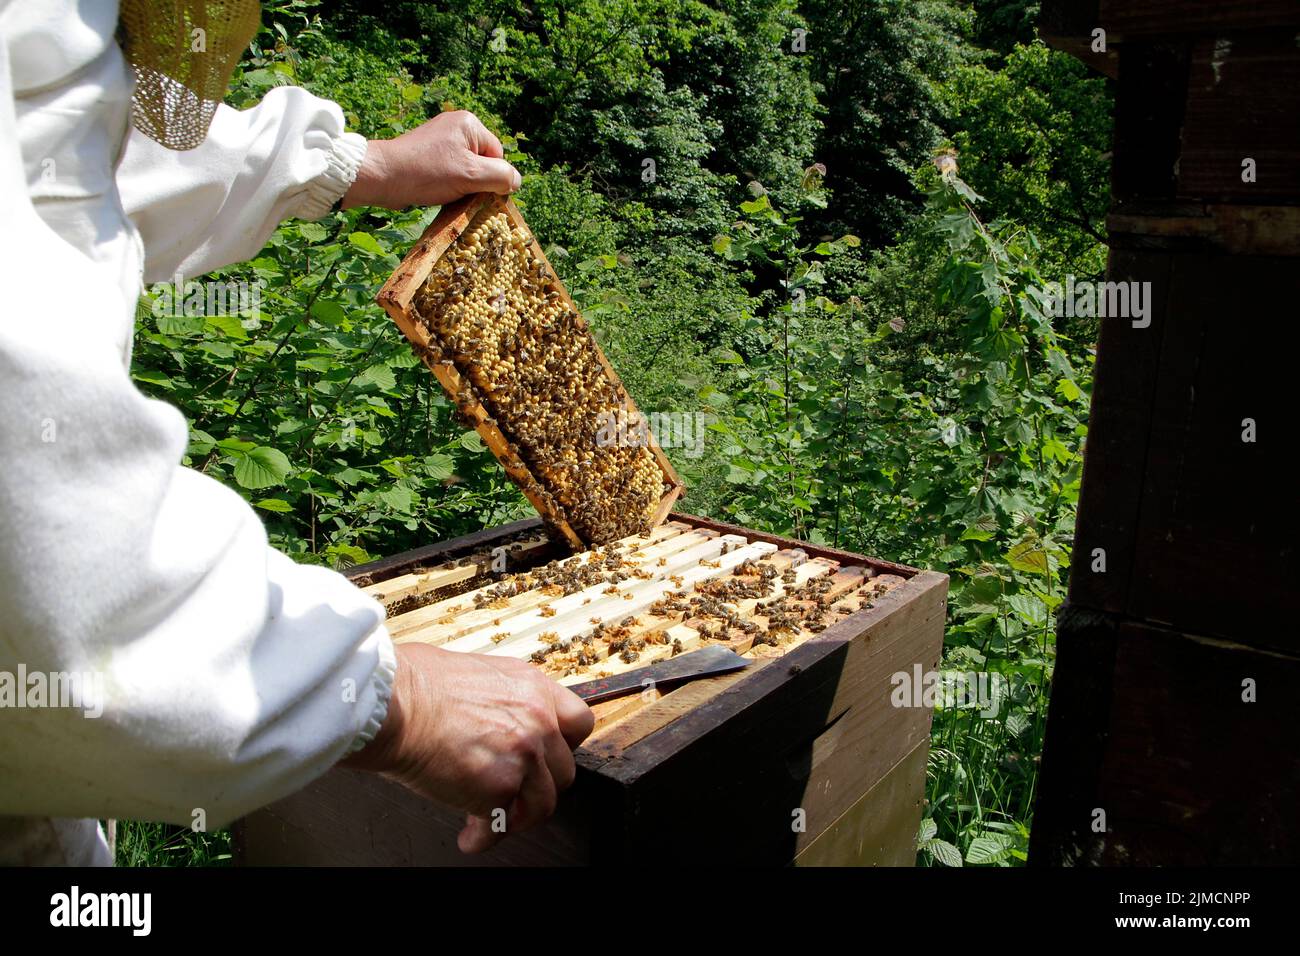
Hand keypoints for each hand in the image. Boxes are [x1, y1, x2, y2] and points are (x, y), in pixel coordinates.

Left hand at [342, 110, 520, 209]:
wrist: (383, 176)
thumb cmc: (428, 173)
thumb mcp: (471, 176)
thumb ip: (500, 176)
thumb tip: (517, 181)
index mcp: (469, 123)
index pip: (498, 156)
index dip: (491, 177)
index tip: (472, 187)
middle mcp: (456, 125)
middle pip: (483, 162)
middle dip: (475, 181)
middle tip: (457, 191)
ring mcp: (440, 138)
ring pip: (466, 169)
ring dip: (461, 185)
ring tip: (444, 191)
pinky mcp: (428, 152)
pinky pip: (450, 170)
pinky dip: (447, 184)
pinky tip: (436, 190)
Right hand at [343, 642, 593, 853]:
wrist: (394, 702)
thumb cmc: (418, 682)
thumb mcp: (479, 673)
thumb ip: (505, 698)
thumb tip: (501, 718)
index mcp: (534, 687)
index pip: (579, 722)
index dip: (563, 746)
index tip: (547, 757)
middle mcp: (538, 720)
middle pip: (564, 770)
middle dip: (539, 785)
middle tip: (514, 792)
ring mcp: (523, 755)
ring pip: (542, 804)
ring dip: (518, 815)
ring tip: (493, 819)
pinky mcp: (499, 787)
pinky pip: (502, 825)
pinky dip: (484, 836)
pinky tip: (470, 835)